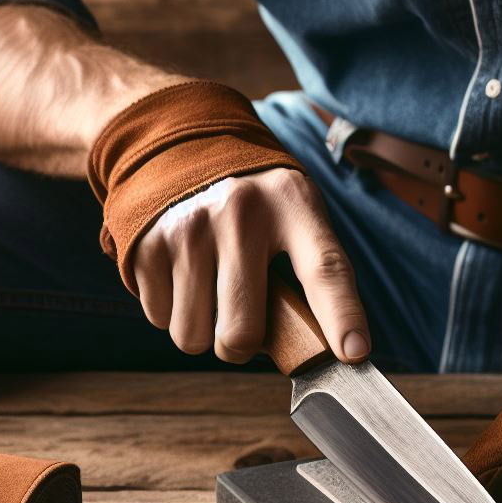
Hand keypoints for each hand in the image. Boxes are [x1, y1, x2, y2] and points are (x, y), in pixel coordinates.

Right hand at [87, 81, 368, 365]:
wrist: (180, 149)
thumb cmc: (257, 206)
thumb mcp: (295, 216)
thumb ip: (309, 273)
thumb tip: (322, 349)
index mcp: (292, 204)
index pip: (325, 268)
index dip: (342, 316)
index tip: (354, 354)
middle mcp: (239, 213)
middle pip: (243, 330)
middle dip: (242, 348)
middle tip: (246, 328)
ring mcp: (188, 228)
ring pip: (193, 337)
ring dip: (203, 332)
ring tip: (212, 290)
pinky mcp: (147, 243)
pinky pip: (160, 319)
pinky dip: (173, 311)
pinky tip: (184, 276)